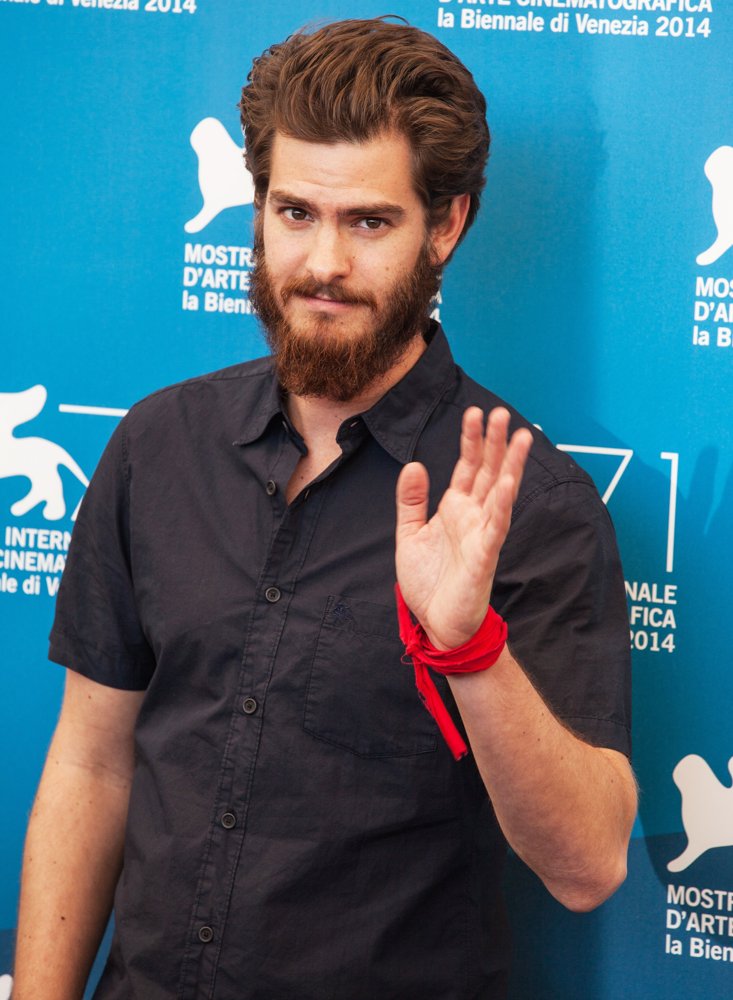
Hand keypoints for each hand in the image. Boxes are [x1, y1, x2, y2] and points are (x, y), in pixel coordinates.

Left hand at [395, 407, 532, 649]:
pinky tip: (508, 483)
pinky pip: (496, 527)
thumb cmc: (428, 581)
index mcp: (456, 509)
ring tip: (520, 437)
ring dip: (511, 465)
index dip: (471, 440)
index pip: (467, 466)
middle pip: (488, 472)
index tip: (474, 413)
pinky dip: (502, 504)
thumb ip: (411, 501)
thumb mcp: (409, 534)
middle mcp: (473, 516)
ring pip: (501, 493)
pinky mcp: (484, 557)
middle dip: (495, 442)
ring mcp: (482, 535)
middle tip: (500, 413)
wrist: (435, 624)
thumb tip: (414, 465)